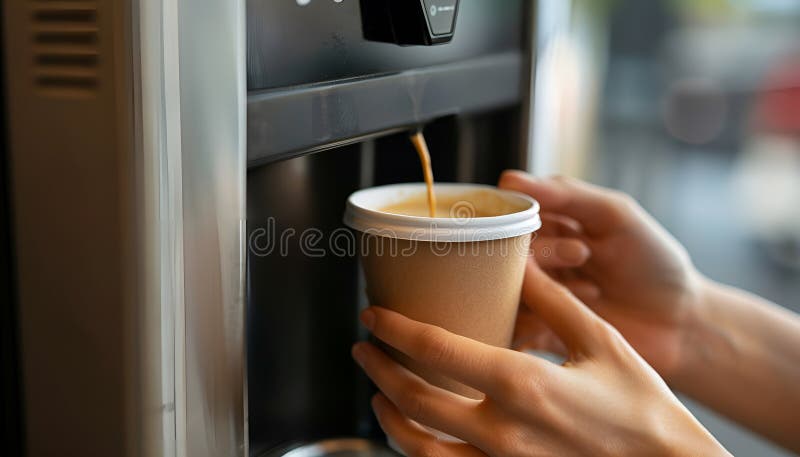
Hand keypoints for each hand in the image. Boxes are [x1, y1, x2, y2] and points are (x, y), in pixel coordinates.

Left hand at [352, 261, 727, 456]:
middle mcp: (501, 431)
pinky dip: (415, 449)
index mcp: (521, 385)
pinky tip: (413, 433)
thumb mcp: (599, 341)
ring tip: (378, 392)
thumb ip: (550, 300)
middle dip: (378, 369)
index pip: (435, 350)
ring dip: (387, 414)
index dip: (395, 329)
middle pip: (412, 398)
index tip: (374, 316)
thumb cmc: (642, 407)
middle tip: (365, 349)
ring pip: (415, 445)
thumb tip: (518, 261)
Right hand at [500, 171, 703, 380]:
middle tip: (581, 254)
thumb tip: (508, 180)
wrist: (681, 323)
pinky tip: (571, 317)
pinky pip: (513, 328)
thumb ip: (565, 195)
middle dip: (542, 252)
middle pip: (505, 253)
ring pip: (505, 291)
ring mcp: (536, 297)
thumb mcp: (615, 215)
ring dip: (541, 289)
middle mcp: (535, 259)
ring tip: (590, 289)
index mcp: (548, 225)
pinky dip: (534, 323)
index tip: (547, 224)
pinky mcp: (538, 333)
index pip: (507, 215)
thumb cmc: (652, 261)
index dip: (518, 218)